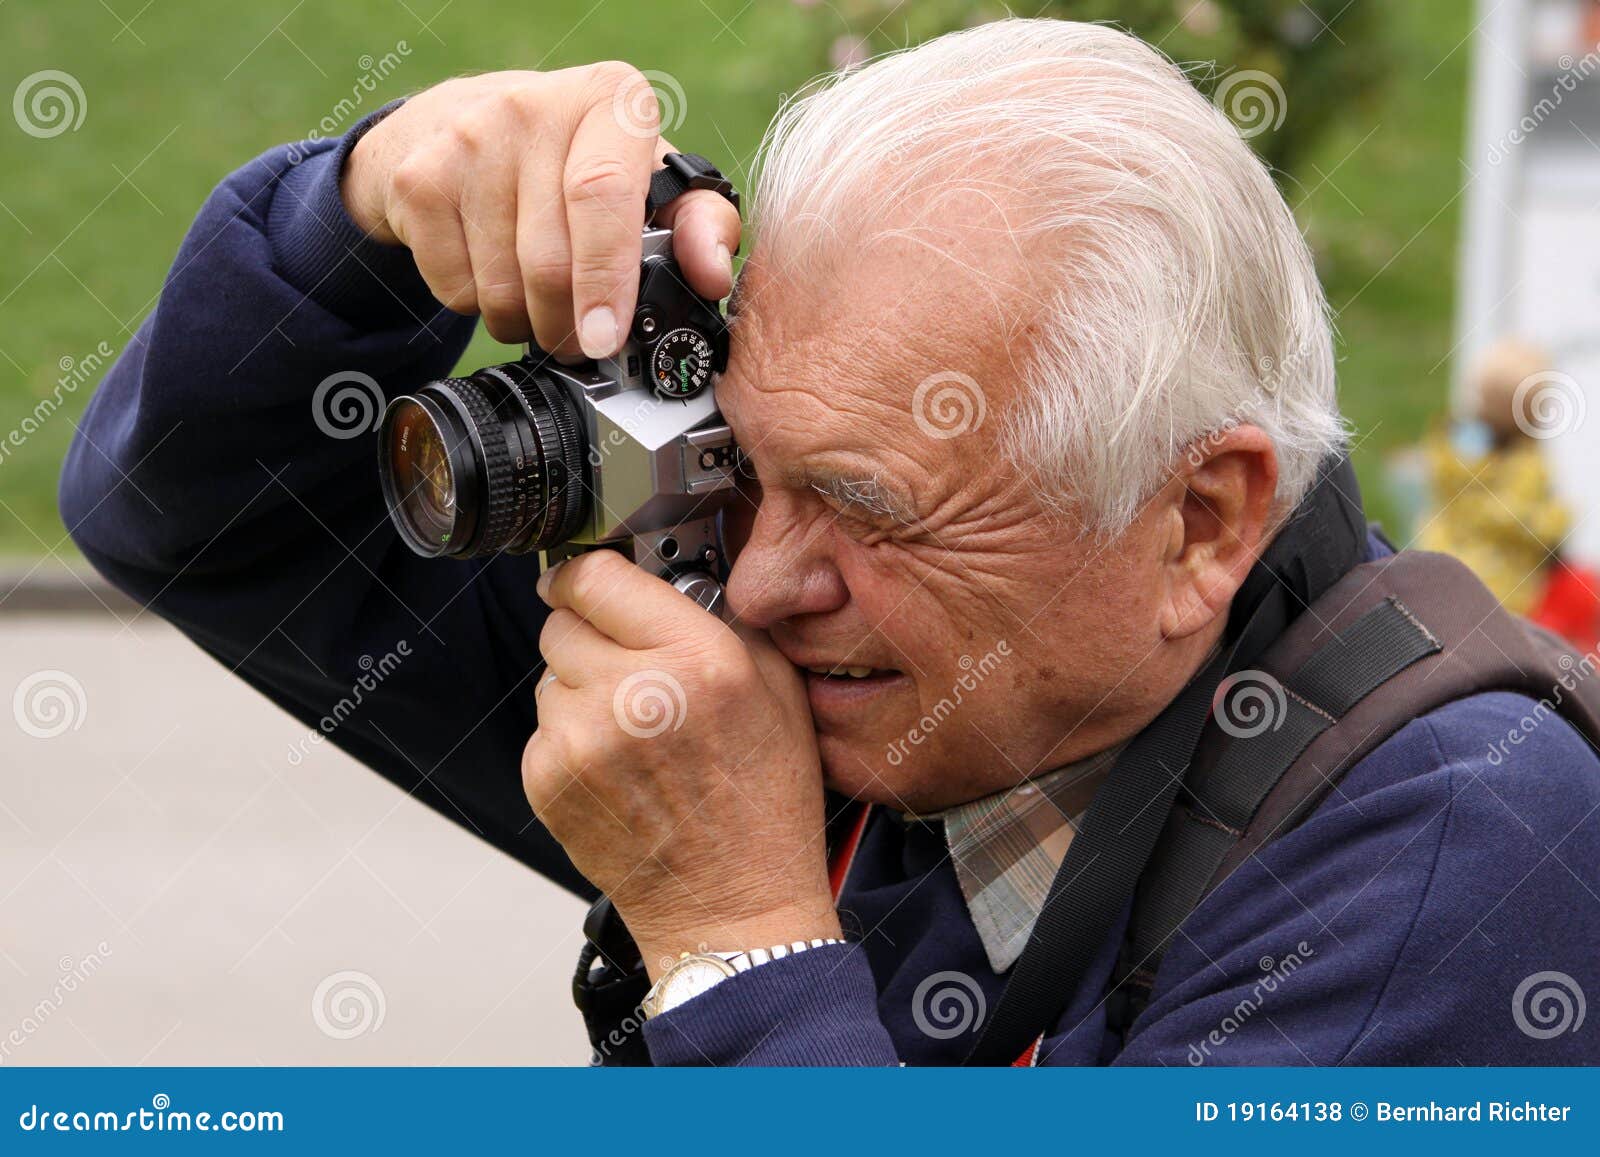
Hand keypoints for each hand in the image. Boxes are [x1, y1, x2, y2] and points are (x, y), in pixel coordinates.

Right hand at [340, 65, 738, 356]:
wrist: (457, 124)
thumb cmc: (574, 161)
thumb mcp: (648, 177)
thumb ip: (699, 222)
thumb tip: (711, 273)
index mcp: (609, 99)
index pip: (603, 195)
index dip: (607, 279)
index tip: (607, 338)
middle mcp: (533, 106)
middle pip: (551, 260)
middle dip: (570, 326)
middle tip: (583, 342)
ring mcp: (465, 140)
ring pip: (502, 286)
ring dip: (527, 324)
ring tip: (541, 305)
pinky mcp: (417, 181)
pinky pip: (457, 289)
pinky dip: (480, 308)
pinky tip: (493, 274)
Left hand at [523, 550, 839, 977]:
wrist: (732, 904)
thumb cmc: (762, 806)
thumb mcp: (777, 692)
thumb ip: (722, 621)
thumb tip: (668, 576)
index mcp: (697, 658)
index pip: (598, 576)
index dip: (589, 576)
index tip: (587, 582)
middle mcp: (633, 692)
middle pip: (562, 622)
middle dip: (591, 636)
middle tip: (630, 671)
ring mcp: (581, 739)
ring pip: (550, 676)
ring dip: (581, 690)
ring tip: (633, 734)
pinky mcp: (549, 779)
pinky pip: (542, 728)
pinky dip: (569, 740)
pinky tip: (616, 770)